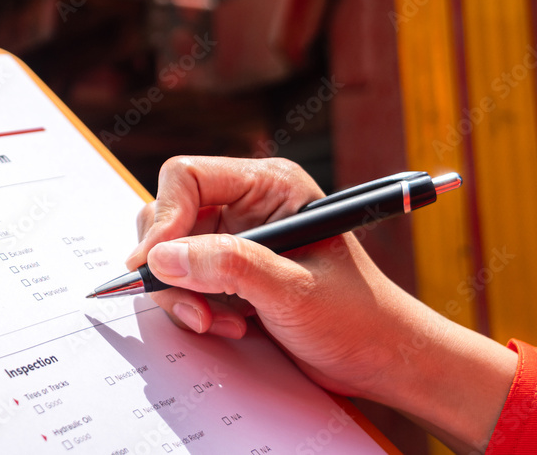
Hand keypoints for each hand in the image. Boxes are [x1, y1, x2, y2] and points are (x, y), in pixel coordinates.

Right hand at [129, 156, 515, 452]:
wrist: (381, 360)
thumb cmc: (357, 317)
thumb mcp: (294, 291)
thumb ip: (229, 267)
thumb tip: (162, 257)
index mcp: (269, 185)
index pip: (186, 177)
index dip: (164, 217)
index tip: (155, 262)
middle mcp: (247, 205)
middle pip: (168, 214)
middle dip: (171, 265)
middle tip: (192, 306)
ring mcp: (234, 239)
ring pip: (169, 252)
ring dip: (182, 293)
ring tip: (216, 322)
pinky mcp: (228, 272)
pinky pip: (182, 280)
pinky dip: (192, 307)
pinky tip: (228, 325)